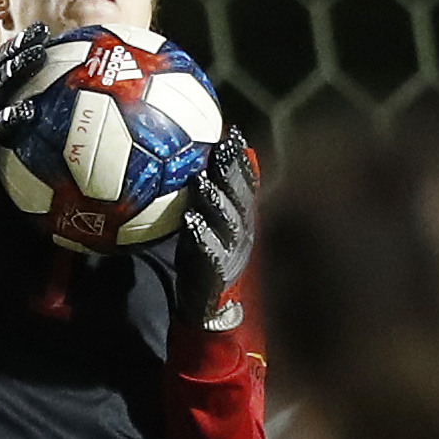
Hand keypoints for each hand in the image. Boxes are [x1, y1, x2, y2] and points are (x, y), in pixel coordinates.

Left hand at [176, 126, 257, 330]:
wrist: (210, 304)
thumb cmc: (207, 256)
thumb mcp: (214, 225)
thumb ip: (212, 197)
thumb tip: (197, 163)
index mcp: (243, 218)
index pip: (246, 184)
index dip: (241, 159)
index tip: (233, 134)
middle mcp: (242, 231)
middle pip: (240, 197)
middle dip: (232, 171)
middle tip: (221, 148)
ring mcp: (231, 251)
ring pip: (227, 221)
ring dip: (215, 199)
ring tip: (202, 181)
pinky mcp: (216, 270)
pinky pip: (210, 250)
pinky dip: (202, 234)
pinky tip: (192, 220)